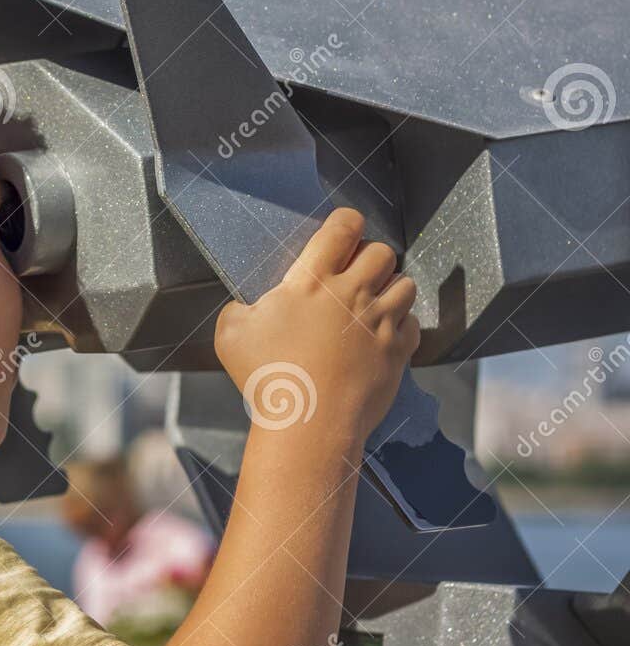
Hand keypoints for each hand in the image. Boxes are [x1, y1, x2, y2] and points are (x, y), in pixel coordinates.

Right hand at [213, 208, 419, 449]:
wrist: (309, 424)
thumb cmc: (268, 377)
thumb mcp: (230, 334)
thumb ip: (239, 309)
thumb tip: (247, 308)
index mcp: (312, 281)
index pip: (343, 228)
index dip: (346, 221)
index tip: (342, 230)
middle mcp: (352, 294)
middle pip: (382, 251)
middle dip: (370, 256)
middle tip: (353, 274)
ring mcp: (381, 322)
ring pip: (405, 284)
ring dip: (390, 287)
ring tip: (371, 302)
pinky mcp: (398, 351)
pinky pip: (414, 323)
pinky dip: (402, 324)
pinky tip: (382, 335)